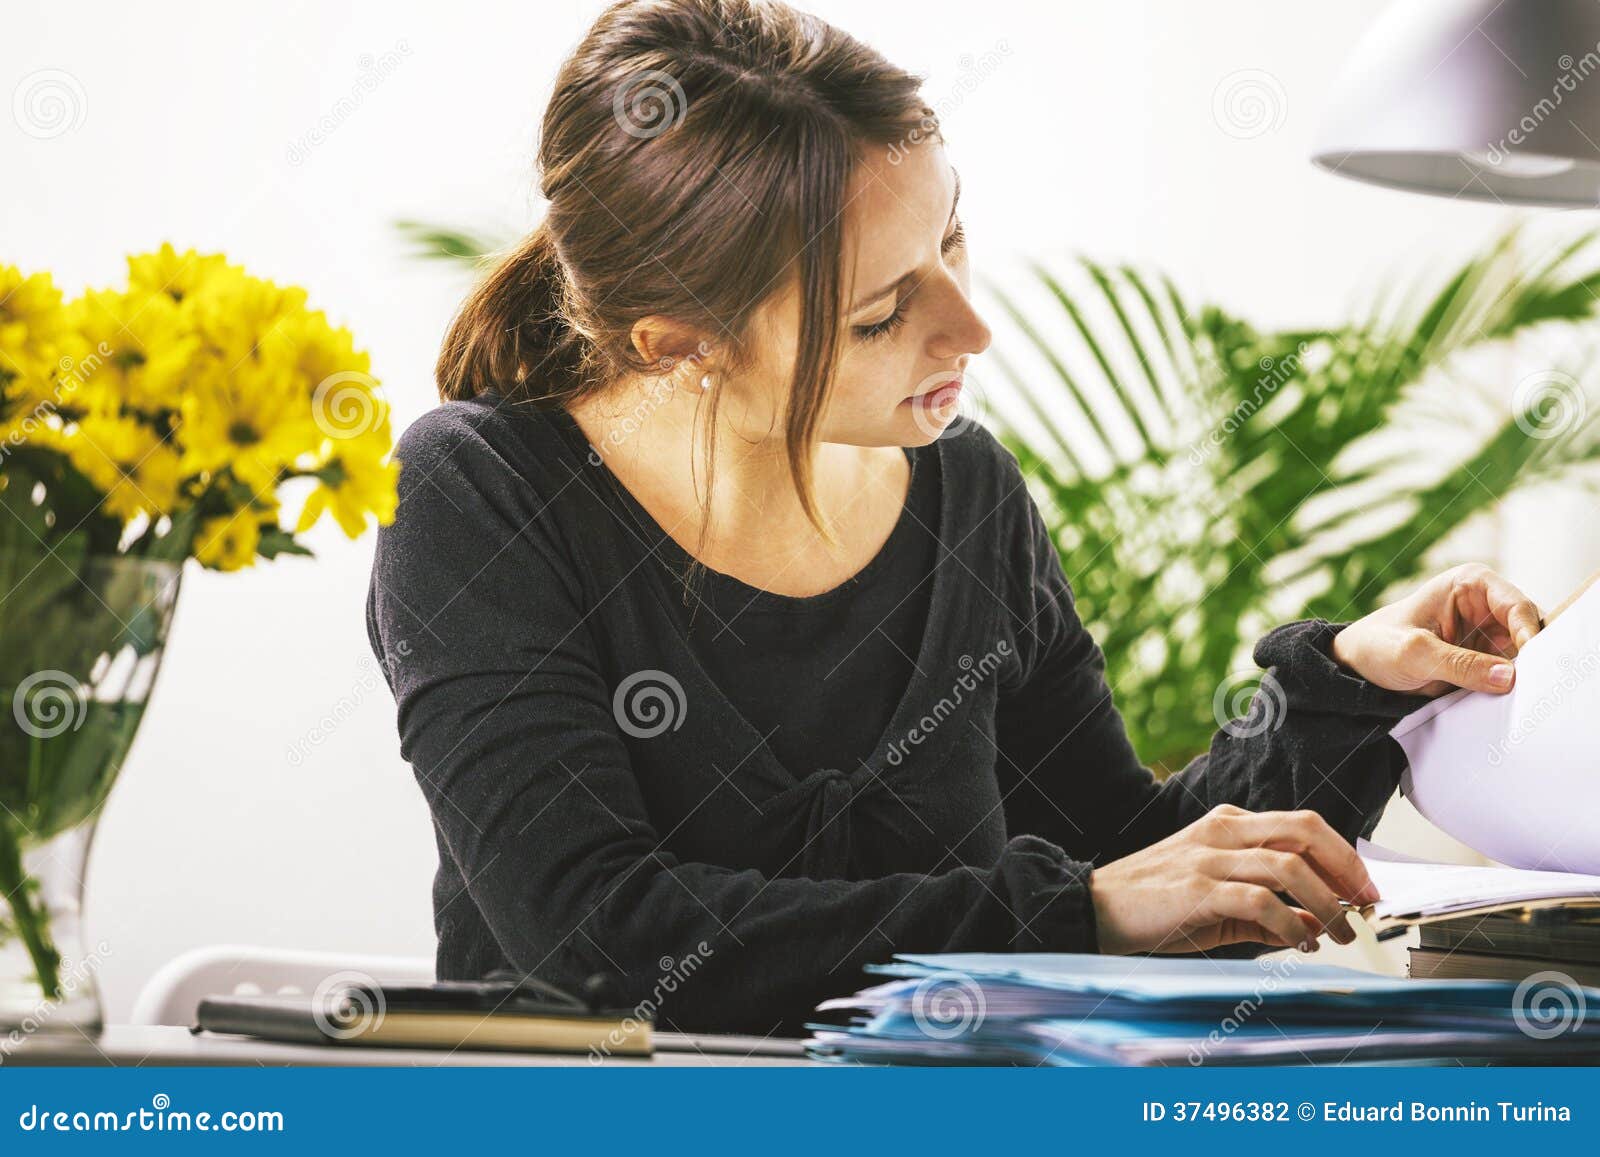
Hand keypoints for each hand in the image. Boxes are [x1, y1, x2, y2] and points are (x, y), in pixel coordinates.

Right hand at [1090, 804, 1377, 953]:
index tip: (1366, 888)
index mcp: (1228, 823)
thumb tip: (1320, 923)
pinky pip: (1262, 901)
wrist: (1097, 908)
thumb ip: (1267, 905)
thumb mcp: (1217, 896)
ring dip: (1327, 904)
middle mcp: (1223, 830)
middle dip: (1347, 868)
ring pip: (1291, 866)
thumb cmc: (1155, 903)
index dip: (1344, 855)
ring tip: (1340, 933)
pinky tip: (1301, 942)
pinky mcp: (1199, 889)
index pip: (1303, 825)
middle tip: (1366, 903)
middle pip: (1306, 831)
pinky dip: (1292, 925)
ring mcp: (1210, 857)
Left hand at [1330, 563, 1542, 697]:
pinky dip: (1515, 688)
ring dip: (1526, 676)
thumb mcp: (1413, 653)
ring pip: (1526, 655)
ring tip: (1525, 699)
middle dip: (1534, 657)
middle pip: (1529, 630)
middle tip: (1537, 687)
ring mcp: (1488, 633)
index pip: (1516, 606)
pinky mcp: (1485, 660)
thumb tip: (1508, 677)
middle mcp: (1486, 604)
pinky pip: (1511, 674)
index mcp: (1470, 583)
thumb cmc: (1376, 646)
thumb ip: (1459, 664)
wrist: (1356, 668)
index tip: (1532, 664)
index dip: (1530, 634)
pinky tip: (1514, 704)